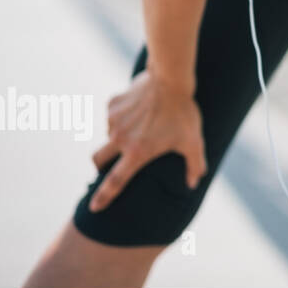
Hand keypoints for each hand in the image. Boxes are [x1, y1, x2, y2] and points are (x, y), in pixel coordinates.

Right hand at [89, 69, 207, 211]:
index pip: (115, 181)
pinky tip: (140, 108)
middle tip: (110, 163)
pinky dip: (122, 117)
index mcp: (137, 152)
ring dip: (119, 135)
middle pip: (98, 160)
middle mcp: (120, 139)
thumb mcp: (193, 141)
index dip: (104, 196)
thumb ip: (195, 165)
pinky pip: (112, 116)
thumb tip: (194, 184)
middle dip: (100, 166)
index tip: (93, 208)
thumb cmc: (184, 113)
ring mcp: (113, 122)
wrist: (170, 79)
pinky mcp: (111, 105)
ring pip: (109, 135)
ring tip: (143, 124)